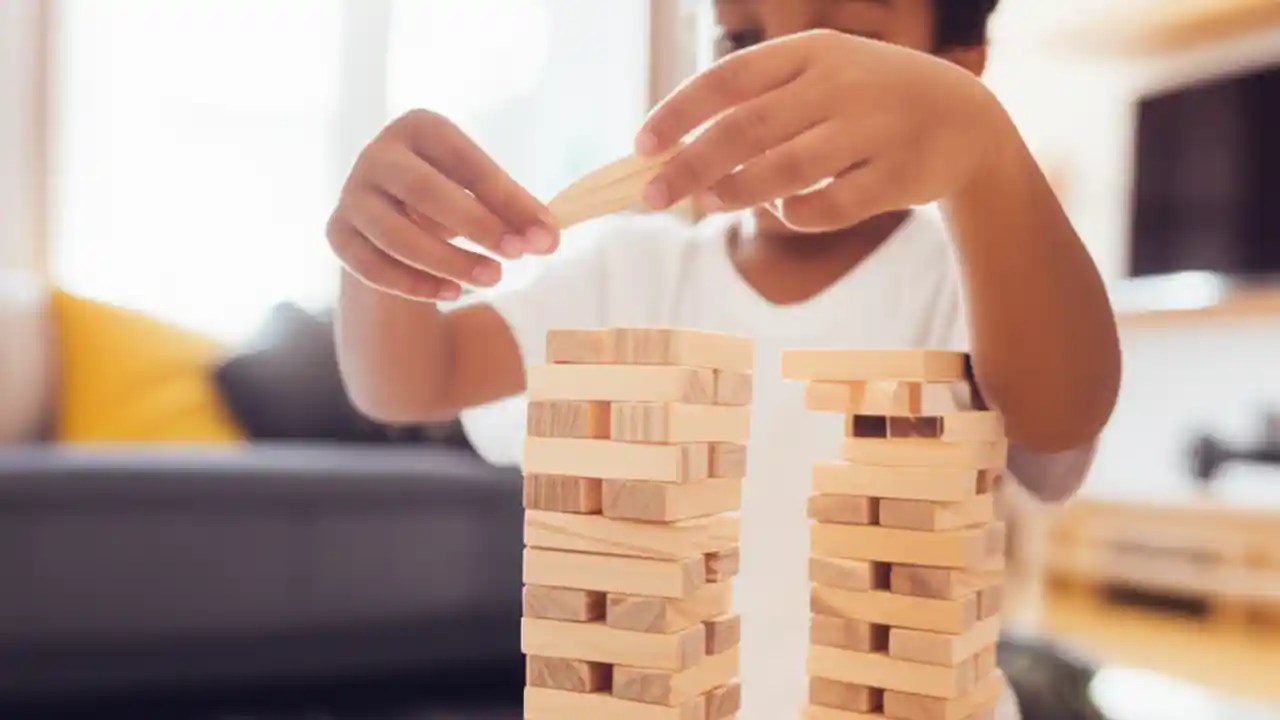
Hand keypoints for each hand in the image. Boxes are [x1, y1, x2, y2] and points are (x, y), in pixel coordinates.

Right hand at [328, 110, 557, 300]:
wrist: (392, 215)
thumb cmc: (448, 195)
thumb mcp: (482, 193)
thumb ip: (513, 211)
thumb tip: (546, 238)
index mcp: (420, 128)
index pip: (467, 162)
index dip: (507, 201)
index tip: (544, 236)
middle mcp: (378, 154)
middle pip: (423, 191)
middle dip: (475, 227)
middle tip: (515, 257)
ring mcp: (352, 193)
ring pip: (394, 234)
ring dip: (447, 261)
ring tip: (491, 279)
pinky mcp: (338, 232)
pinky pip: (372, 265)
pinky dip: (414, 284)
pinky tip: (453, 292)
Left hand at [635, 30, 1008, 231]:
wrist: (966, 120)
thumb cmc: (865, 102)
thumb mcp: (818, 78)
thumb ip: (757, 104)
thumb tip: (676, 150)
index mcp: (811, 51)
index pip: (728, 78)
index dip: (678, 112)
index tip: (641, 146)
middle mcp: (840, 83)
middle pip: (745, 130)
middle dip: (690, 166)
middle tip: (653, 196)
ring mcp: (872, 129)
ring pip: (783, 171)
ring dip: (735, 192)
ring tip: (709, 201)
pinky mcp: (896, 176)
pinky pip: (826, 208)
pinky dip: (794, 215)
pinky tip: (785, 209)